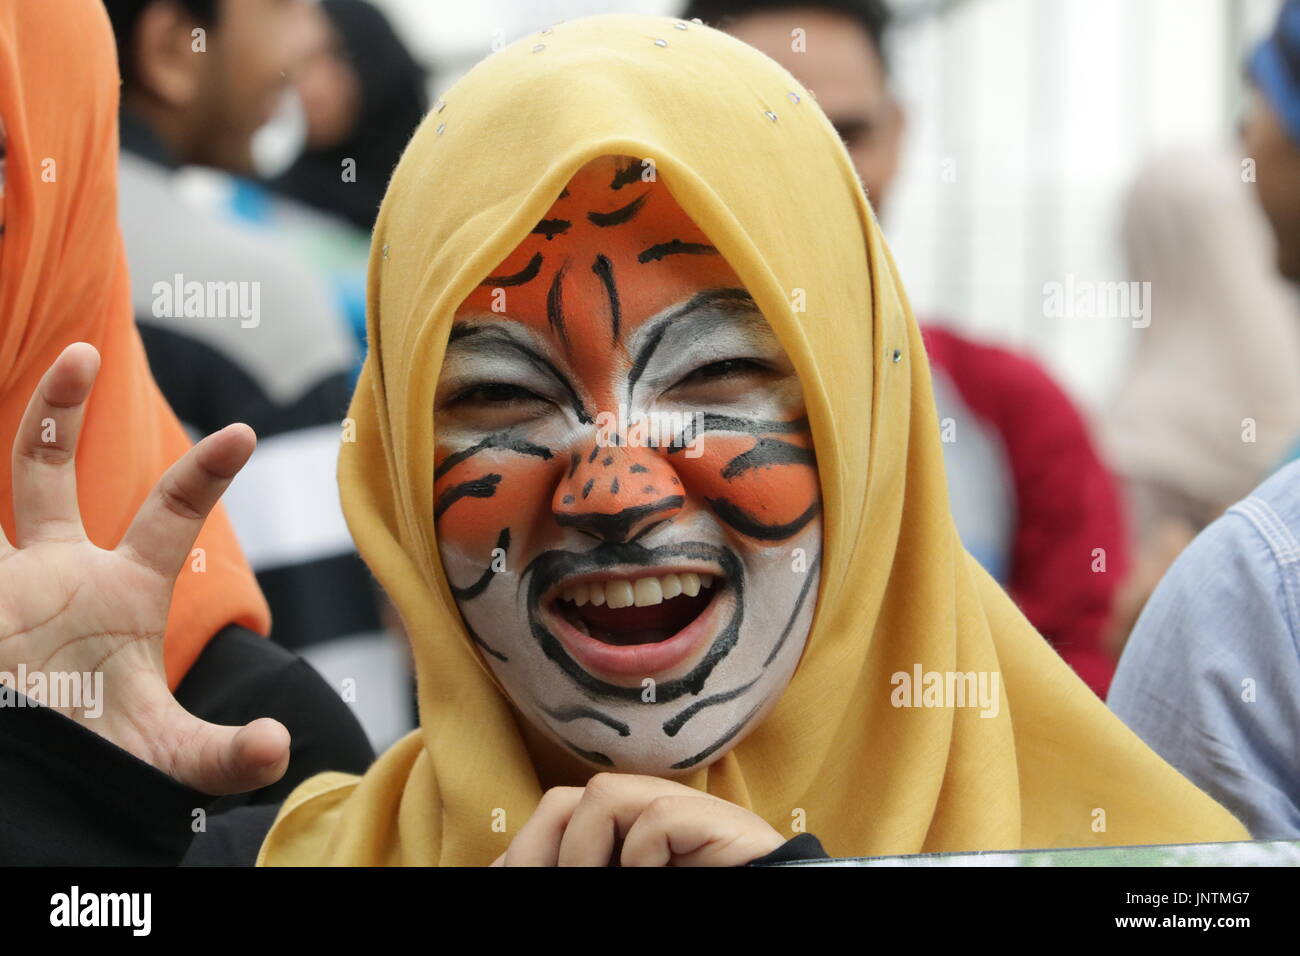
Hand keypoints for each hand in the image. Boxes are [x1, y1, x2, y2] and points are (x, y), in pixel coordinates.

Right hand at [0, 343, 288, 793]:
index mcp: (121, 590)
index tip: (245, 432)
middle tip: (85, 351)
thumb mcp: (166, 755)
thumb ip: (222, 753)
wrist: (36, 789)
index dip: (204, 474)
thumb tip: (278, 749)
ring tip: (16, 369)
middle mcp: (54, 573)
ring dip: (2, 445)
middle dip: (59, 412)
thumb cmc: (102, 758)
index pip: (170, 515)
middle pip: (47, 472)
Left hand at [491, 772, 786, 865]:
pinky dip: (644, 856)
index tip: (506, 876)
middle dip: (538, 846)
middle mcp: (647, 813)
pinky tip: (655, 878)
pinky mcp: (714, 821)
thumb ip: (588, 869)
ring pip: (603, 795)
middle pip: (567, 799)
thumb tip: (511, 870)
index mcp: (624, 835)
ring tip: (604, 882)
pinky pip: (657, 817)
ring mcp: (682, 812)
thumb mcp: (630, 882)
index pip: (557, 818)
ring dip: (585, 851)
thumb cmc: (706, 888)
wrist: (777, 894)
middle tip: (540, 881)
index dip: (523, 851)